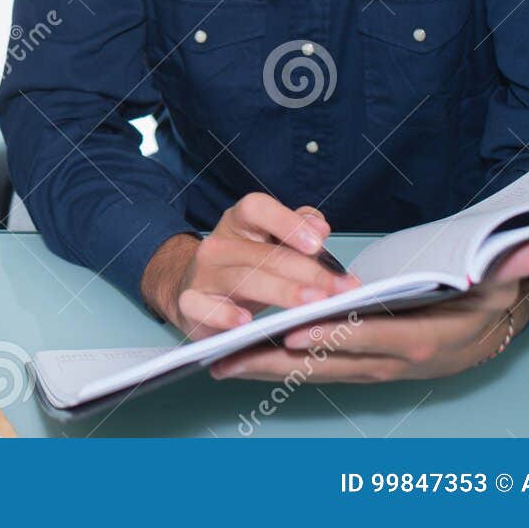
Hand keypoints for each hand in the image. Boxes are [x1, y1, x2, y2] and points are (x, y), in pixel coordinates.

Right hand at [142, 193, 359, 338]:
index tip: (317, 243)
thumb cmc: (246, 267)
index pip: (257, 208)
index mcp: (239, 222)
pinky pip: (202, 306)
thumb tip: (320, 226)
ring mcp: (203, 274)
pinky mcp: (190, 303)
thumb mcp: (271, 243)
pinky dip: (223, 314)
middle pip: (261, 253)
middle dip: (305, 271)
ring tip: (312, 303)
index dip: (286, 222)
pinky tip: (245, 321)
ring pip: (243, 280)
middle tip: (337, 288)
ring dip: (281, 291)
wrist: (195, 291)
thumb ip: (299, 230)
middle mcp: (219, 244)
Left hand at [209, 241, 528, 382]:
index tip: (295, 335)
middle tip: (230, 356)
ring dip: (268, 367)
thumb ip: (506, 266)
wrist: (492, 331)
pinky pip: (314, 367)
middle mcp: (393, 361)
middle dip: (279, 362)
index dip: (335, 338)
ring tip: (220, 361)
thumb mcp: (500, 279)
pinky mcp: (362, 366)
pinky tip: (243, 359)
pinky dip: (280, 366)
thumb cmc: (487, 298)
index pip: (373, 338)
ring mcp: (375, 367)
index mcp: (422, 338)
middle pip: (330, 362)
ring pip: (314, 370)